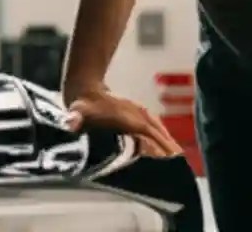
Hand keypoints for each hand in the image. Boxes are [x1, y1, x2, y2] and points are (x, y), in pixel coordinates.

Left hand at [64, 87, 182, 158]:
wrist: (84, 87)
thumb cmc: (81, 105)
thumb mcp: (76, 112)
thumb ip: (74, 118)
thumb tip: (71, 122)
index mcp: (126, 118)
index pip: (147, 133)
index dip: (158, 145)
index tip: (170, 158)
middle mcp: (136, 114)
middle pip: (156, 133)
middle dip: (168, 148)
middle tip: (179, 165)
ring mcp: (138, 112)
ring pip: (157, 129)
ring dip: (167, 142)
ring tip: (179, 159)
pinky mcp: (137, 112)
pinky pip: (154, 124)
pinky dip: (162, 135)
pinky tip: (168, 144)